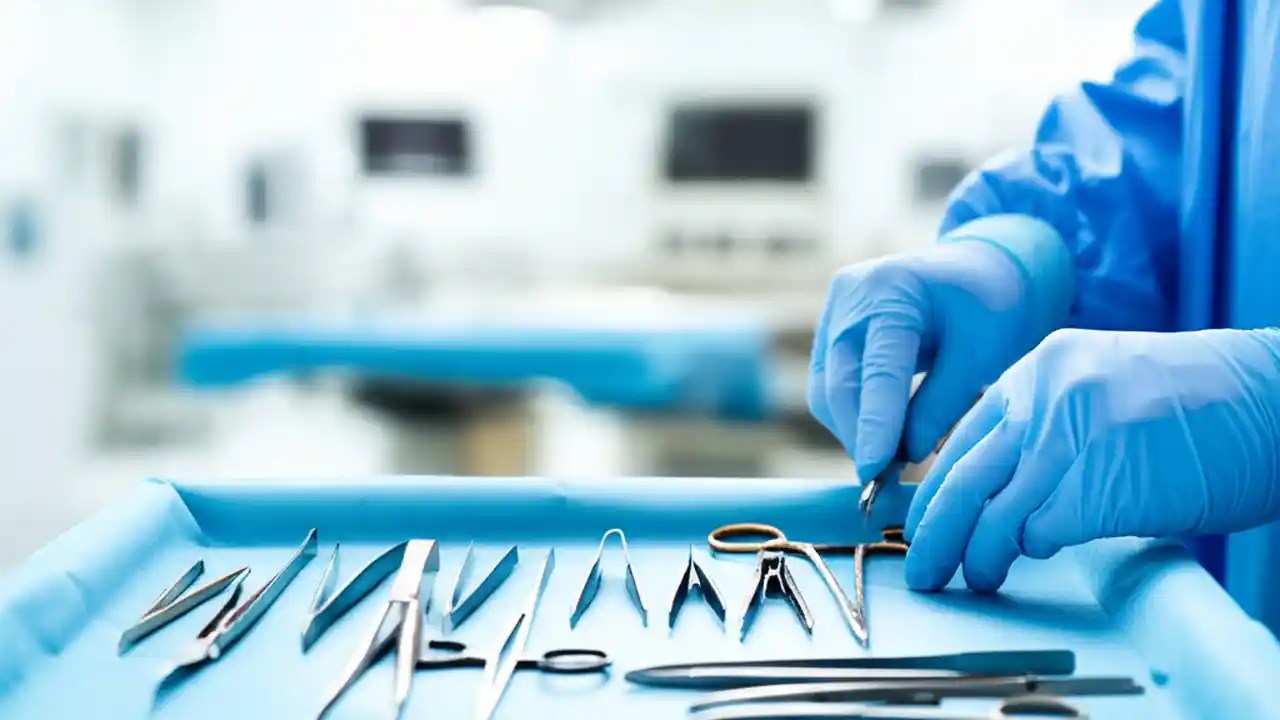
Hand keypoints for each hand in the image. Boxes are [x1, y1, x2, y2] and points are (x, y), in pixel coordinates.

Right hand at [808, 216, 1070, 481]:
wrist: (979, 269)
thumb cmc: (991, 305)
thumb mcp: (982, 352)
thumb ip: (941, 403)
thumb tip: (906, 454)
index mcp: (892, 290)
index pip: (877, 370)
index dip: (875, 425)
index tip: (875, 472)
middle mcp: (850, 296)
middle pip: (841, 384)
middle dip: (861, 437)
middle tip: (883, 483)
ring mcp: (833, 311)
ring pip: (828, 391)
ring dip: (854, 431)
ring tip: (889, 462)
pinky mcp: (830, 329)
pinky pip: (830, 385)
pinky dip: (853, 416)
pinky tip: (881, 436)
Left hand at [904, 328, 1279, 592]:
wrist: (1274, 402)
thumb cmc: (1198, 407)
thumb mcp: (1100, 388)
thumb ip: (1046, 427)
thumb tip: (996, 490)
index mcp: (1039, 370)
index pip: (963, 439)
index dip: (934, 490)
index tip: (918, 524)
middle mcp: (1044, 397)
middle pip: (964, 478)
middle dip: (933, 532)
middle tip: (921, 570)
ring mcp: (1070, 438)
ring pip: (994, 513)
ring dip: (978, 556)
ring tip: (976, 579)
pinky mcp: (1100, 483)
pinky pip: (1043, 531)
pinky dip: (1035, 550)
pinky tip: (1041, 555)